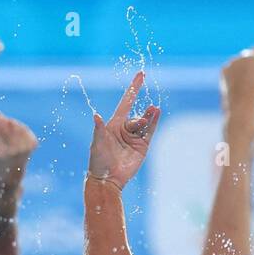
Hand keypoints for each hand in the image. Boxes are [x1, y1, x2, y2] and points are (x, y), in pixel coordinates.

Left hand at [87, 71, 161, 189]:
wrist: (108, 180)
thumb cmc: (98, 161)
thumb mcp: (97, 143)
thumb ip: (99, 129)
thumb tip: (96, 115)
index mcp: (113, 124)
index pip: (126, 102)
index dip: (133, 89)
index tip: (141, 75)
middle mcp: (124, 129)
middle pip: (136, 116)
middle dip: (140, 117)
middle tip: (139, 123)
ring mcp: (134, 137)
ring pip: (145, 123)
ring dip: (149, 116)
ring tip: (153, 109)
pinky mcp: (142, 146)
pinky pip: (150, 131)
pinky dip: (154, 122)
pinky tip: (157, 113)